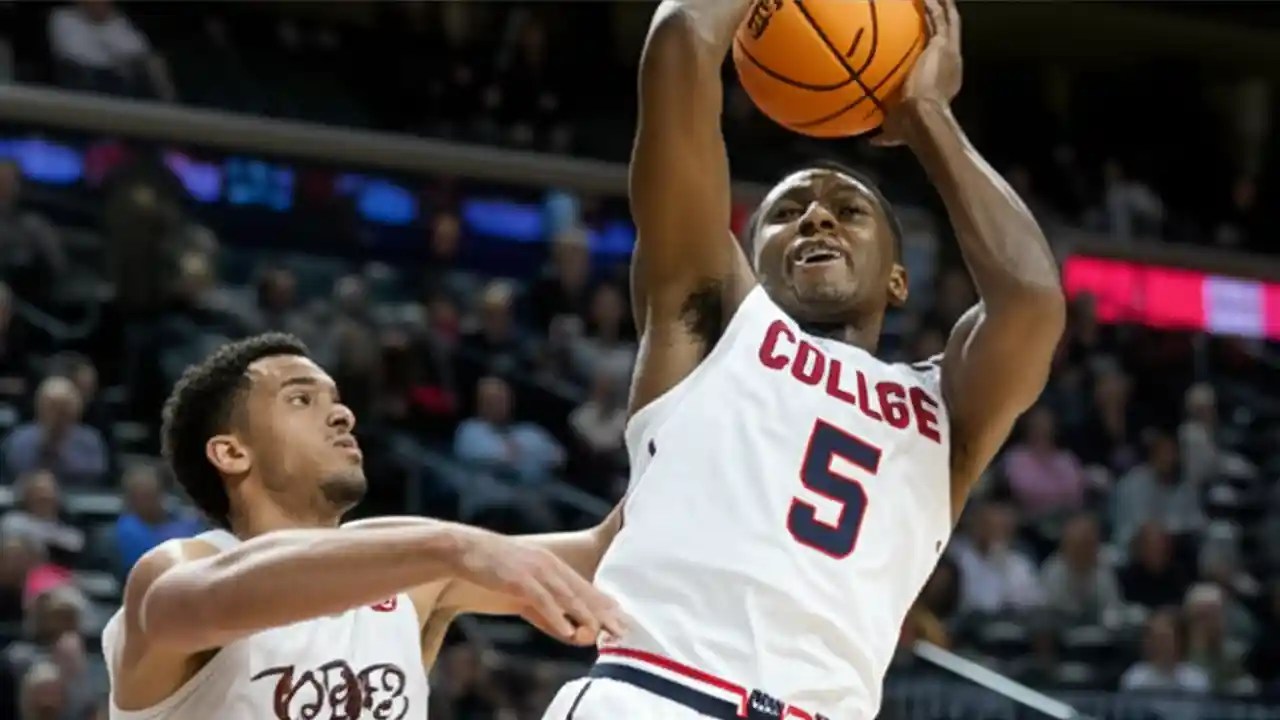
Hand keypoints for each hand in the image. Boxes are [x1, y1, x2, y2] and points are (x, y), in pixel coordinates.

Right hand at [456, 532, 626, 644]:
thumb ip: (545, 613)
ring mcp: (535, 571)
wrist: (463, 549)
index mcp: (553, 566)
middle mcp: (550, 566)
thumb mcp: (524, 591)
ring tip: (603, 635)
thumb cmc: (493, 571)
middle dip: (605, 614)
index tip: (623, 621)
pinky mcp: (518, 579)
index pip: (585, 589)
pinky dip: (556, 616)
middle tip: (624, 631)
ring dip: (587, 617)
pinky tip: (569, 631)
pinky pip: (542, 600)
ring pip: (567, 597)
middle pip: (583, 593)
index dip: (605, 606)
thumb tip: (568, 632)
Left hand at [872, 0, 962, 146]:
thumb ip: (885, 133)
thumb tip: (871, 141)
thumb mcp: (895, 130)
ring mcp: (948, 53)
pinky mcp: (943, 45)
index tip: (925, 43)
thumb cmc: (909, 125)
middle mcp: (949, 65)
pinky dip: (936, 6)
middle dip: (941, 20)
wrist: (921, 116)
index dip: (933, 49)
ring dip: (941, 7)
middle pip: (946, 35)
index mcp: (942, 83)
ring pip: (948, 22)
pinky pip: (941, 18)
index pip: (937, 60)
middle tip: (937, 6)